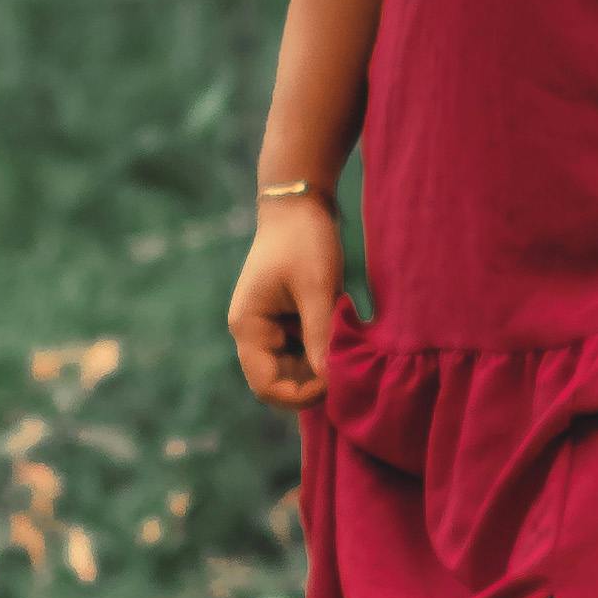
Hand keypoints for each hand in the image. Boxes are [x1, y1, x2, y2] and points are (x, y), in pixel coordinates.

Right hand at [228, 195, 350, 412]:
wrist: (300, 202)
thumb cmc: (304, 240)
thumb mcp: (317, 288)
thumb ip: (320, 336)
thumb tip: (330, 382)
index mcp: (249, 327)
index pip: (266, 386)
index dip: (299, 395)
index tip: (334, 384)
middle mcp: (254, 332)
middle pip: (281, 381)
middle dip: (313, 382)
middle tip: (349, 369)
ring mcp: (270, 326)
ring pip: (295, 367)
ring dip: (321, 365)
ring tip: (348, 346)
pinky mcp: (287, 318)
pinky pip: (304, 348)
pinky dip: (324, 348)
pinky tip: (344, 332)